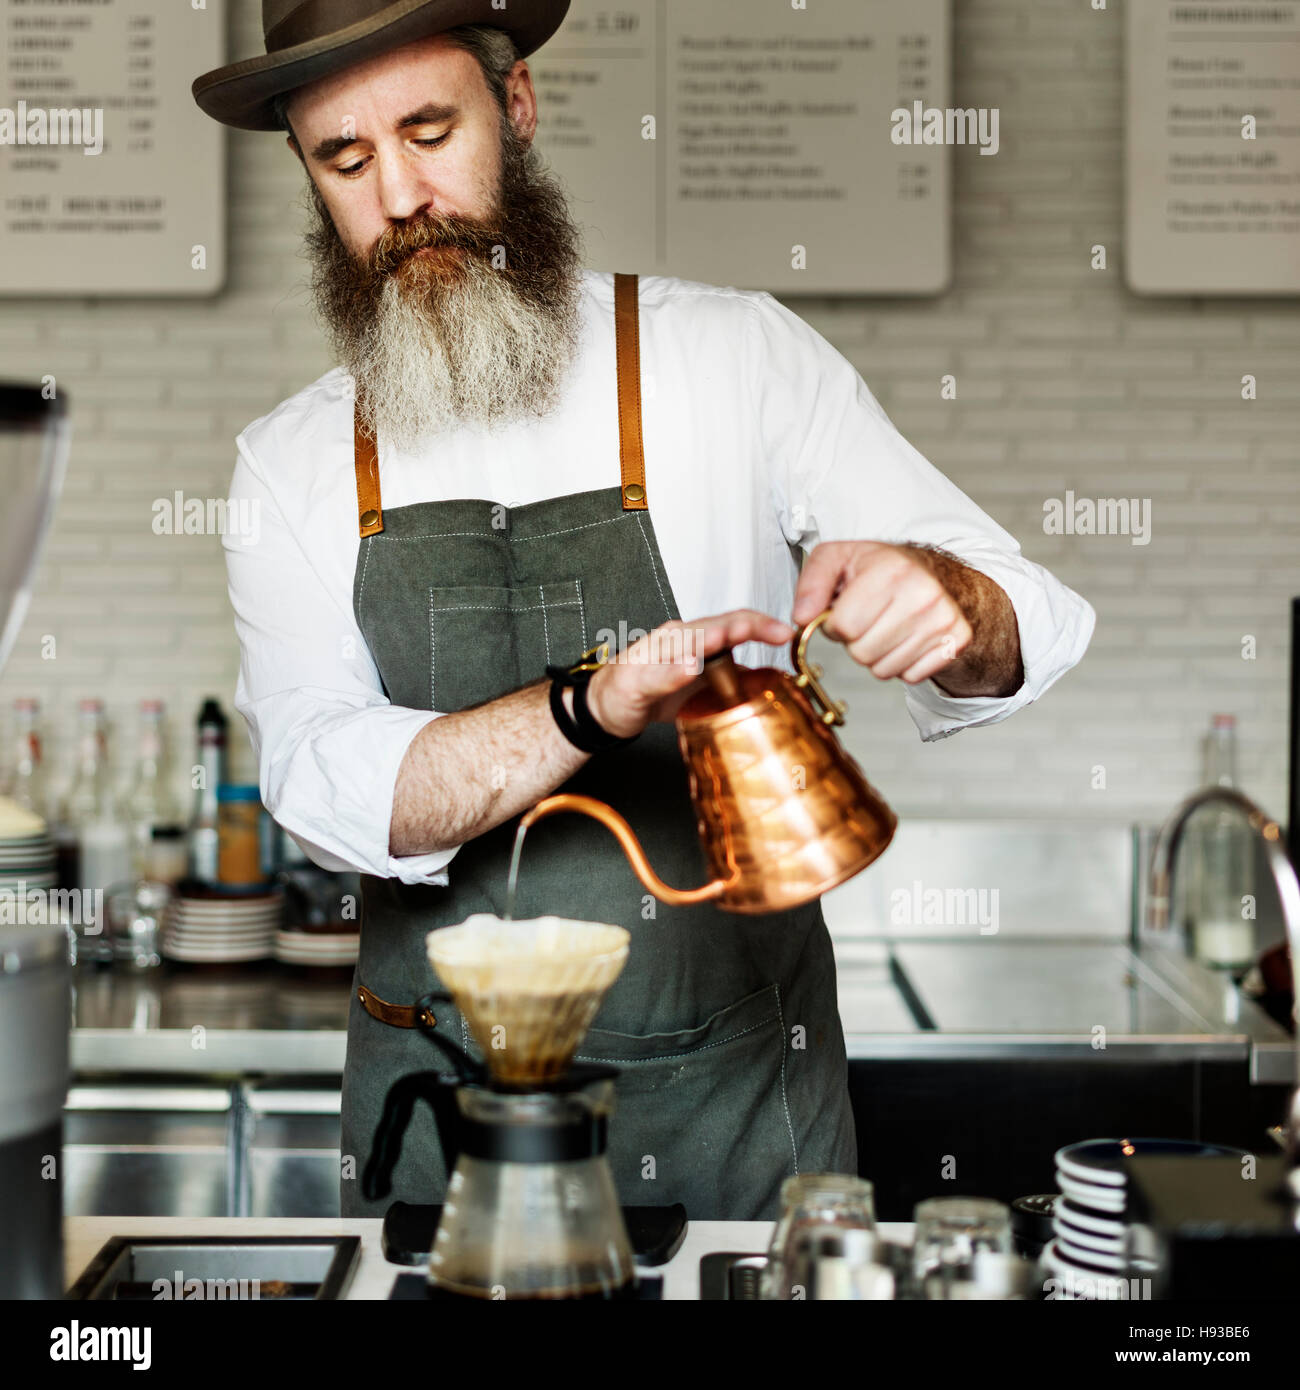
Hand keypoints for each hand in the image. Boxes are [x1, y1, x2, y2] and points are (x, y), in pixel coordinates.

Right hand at [586, 609, 794, 737]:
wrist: (606, 705)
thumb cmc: (652, 688)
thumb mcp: (700, 683)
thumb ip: (731, 675)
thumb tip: (770, 677)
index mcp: (694, 637)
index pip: (732, 623)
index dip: (761, 624)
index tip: (787, 633)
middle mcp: (675, 639)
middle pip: (713, 626)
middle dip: (742, 626)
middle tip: (770, 629)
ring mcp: (653, 656)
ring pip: (685, 644)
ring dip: (709, 640)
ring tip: (731, 638)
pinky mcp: (636, 678)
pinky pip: (658, 673)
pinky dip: (674, 670)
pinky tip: (689, 668)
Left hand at [792, 540, 971, 684]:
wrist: (933, 573)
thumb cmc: (879, 568)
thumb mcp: (836, 559)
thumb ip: (811, 584)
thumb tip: (802, 617)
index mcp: (890, 570)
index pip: (843, 626)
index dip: (835, 624)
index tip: (846, 610)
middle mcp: (923, 593)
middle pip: (862, 652)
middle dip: (855, 641)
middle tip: (868, 619)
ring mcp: (944, 618)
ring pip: (885, 670)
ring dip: (877, 656)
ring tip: (885, 628)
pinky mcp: (958, 639)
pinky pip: (911, 677)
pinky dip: (902, 665)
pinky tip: (905, 639)